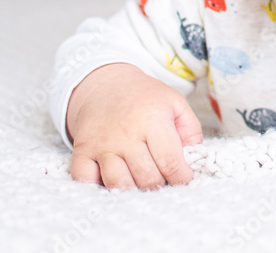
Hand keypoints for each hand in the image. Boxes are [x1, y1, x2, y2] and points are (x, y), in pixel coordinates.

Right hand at [66, 63, 203, 188]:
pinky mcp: (83, 151)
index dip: (182, 177)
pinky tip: (113, 181)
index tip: (183, 177)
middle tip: (163, 178)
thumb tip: (193, 160)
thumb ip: (191, 131)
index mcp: (152, 120)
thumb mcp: (175, 104)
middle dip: (161, 185)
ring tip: (142, 181)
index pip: (170, 162)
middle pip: (147, 178)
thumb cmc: (145, 98)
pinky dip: (98, 188)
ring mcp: (102, 144)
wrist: (106, 85)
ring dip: (135, 190)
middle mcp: (126, 134)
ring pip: (120, 185)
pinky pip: (86, 181)